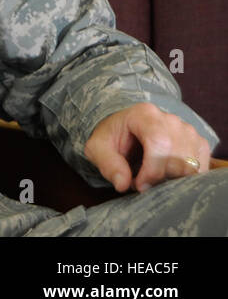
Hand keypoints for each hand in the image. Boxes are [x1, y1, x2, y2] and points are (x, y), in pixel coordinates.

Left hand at [85, 102, 210, 192]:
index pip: (160, 142)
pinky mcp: (197, 142)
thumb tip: (122, 184)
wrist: (124, 129)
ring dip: (173, 179)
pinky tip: (168, 176)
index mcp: (143, 114)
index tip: (139, 184)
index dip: (152, 170)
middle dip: (161, 177)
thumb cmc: (111, 138)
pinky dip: (187, 177)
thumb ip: (108, 164)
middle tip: (144, 182)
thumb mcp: (98, 148)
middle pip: (178, 156)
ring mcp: (187, 129)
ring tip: (154, 177)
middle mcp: (169, 119)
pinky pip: (201, 165)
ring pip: (192, 164)